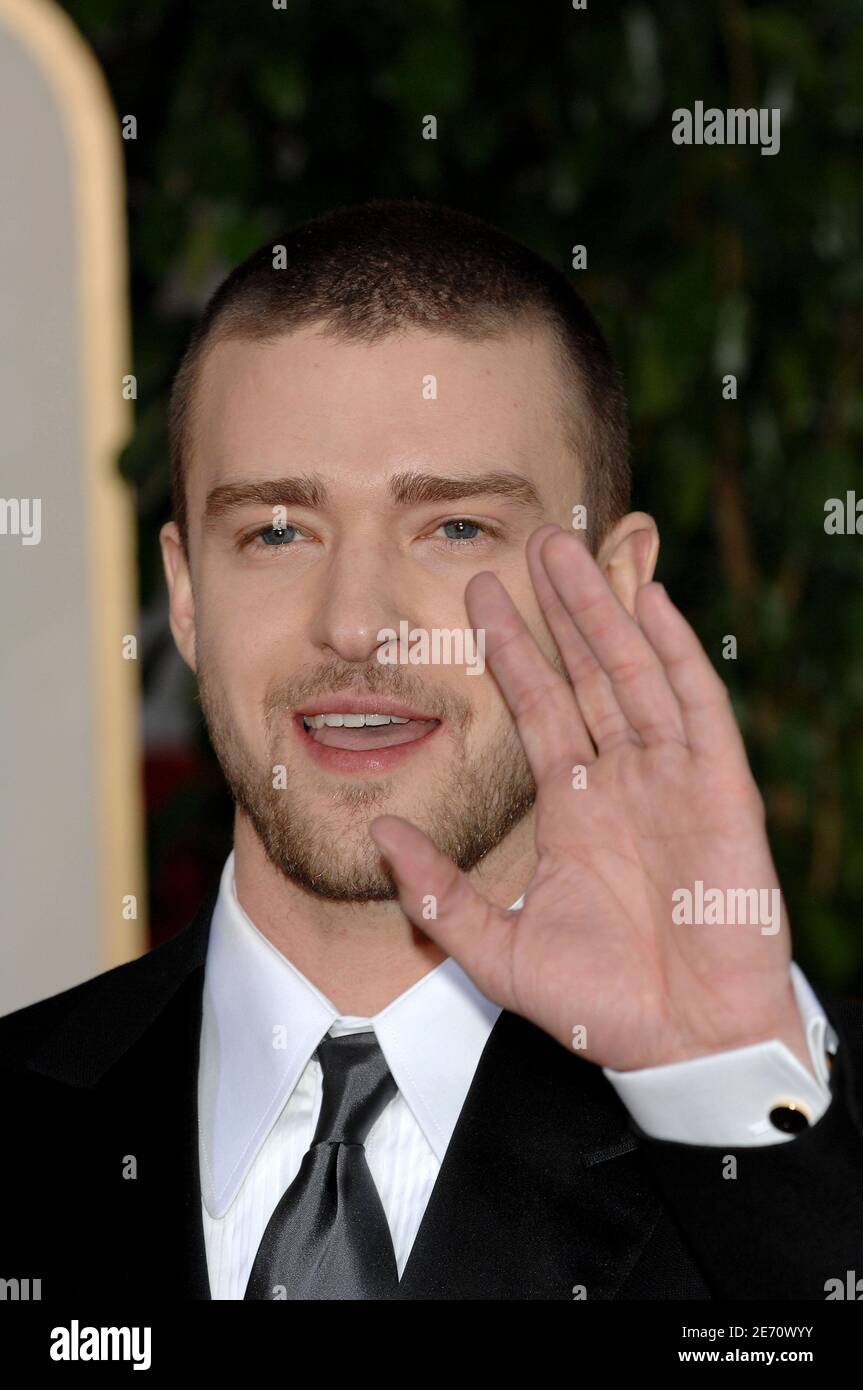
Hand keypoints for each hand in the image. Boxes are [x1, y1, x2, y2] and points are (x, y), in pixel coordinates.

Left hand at [370, 525, 810, 1073]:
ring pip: (634, 674)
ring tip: (570, 548)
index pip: (538, 708)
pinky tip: (650, 602)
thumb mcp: (497, 947)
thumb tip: (381, 834)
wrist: (683, 1047)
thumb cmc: (601, 1005)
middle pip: (585, 672)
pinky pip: (696, 710)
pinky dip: (675, 655)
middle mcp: (623, 780)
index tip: (476, 595)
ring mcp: (673, 781)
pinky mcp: (721, 792)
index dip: (510, 650)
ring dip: (605, 610)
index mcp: (574, 808)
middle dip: (557, 607)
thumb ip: (436, 891)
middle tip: (527, 539)